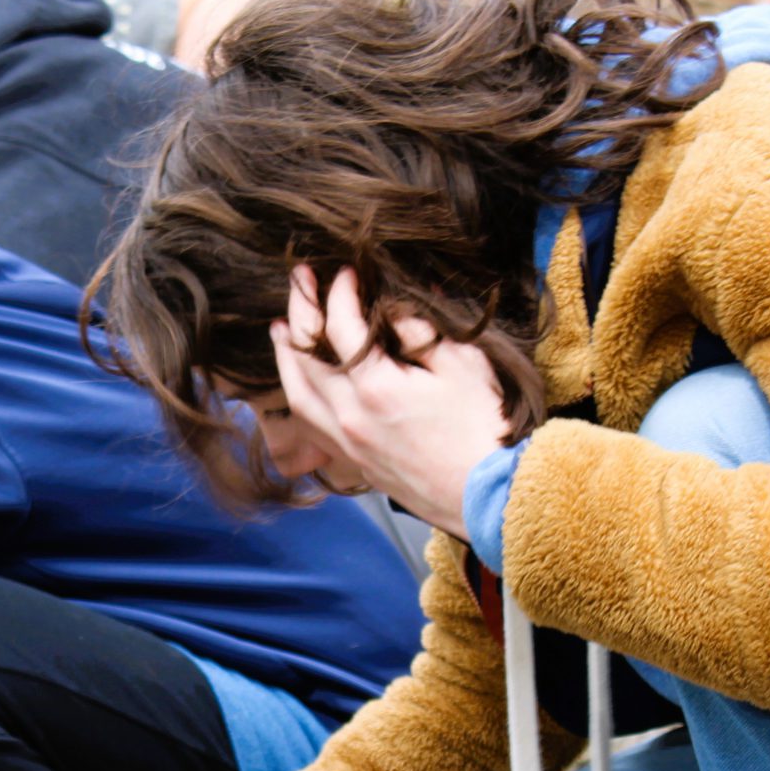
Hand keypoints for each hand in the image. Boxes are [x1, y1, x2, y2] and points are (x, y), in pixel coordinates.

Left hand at [271, 265, 511, 536]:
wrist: (489, 498)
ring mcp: (348, 443)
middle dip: (299, 314)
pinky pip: (311, 425)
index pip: (341, 327)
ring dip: (286, 358)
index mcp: (375, 388)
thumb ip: (422, 332)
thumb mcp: (463, 365)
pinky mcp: (355, 462)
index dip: (340, 294)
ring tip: (280, 330)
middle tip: (298, 282)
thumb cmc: (483, 429)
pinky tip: (301, 383)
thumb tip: (396, 307)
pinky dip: (299, 396)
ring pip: (298, 395)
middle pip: (305, 358)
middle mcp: (350, 417)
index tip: (346, 272)